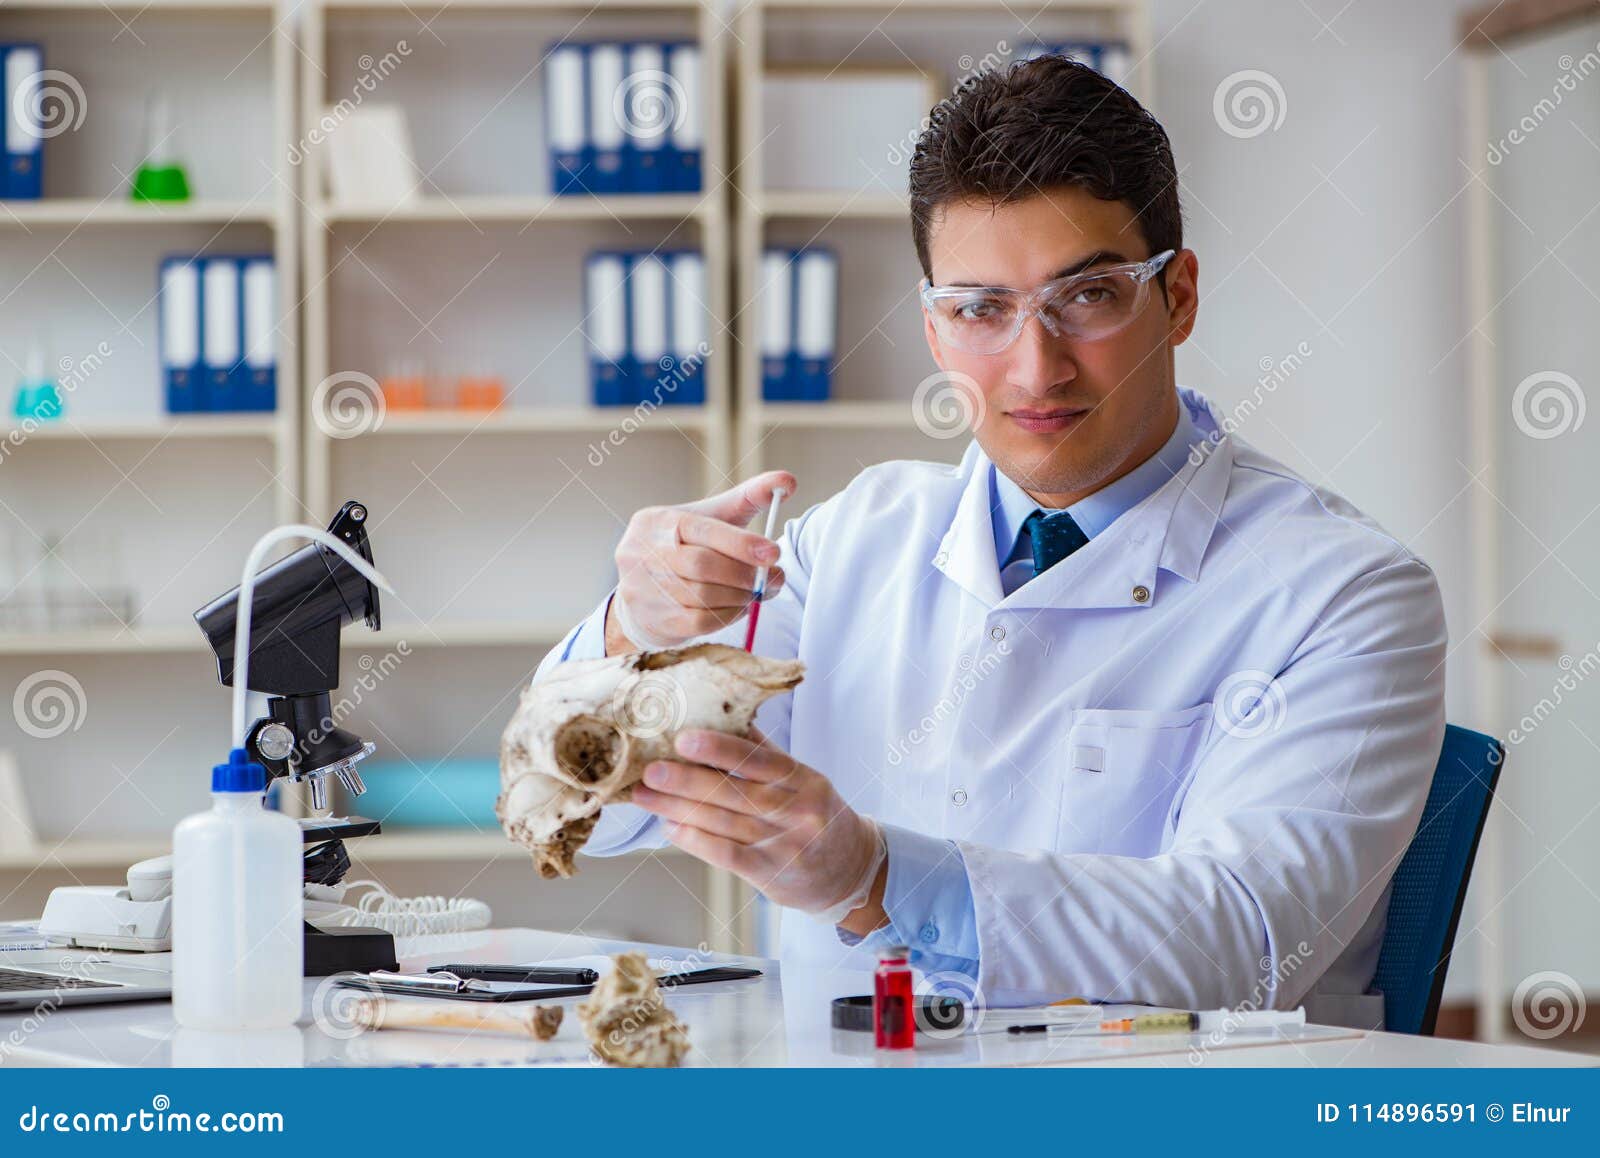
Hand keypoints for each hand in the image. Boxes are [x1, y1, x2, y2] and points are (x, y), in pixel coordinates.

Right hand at [607, 471, 796, 651]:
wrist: (646, 590)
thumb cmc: (689, 547)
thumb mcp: (712, 517)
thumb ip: (748, 497)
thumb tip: (788, 481)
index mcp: (658, 520)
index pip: (704, 530)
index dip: (741, 543)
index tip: (774, 552)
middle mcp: (643, 552)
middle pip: (702, 565)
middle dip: (744, 573)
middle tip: (773, 578)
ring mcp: (644, 588)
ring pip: (703, 596)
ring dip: (740, 596)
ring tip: (756, 591)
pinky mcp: (655, 618)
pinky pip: (700, 622)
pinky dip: (728, 615)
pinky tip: (739, 607)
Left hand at [631, 726, 883, 919]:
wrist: (852, 871)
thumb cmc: (819, 817)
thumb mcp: (805, 780)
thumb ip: (766, 754)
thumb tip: (727, 718)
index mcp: (803, 780)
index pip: (759, 759)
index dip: (720, 748)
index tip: (683, 739)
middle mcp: (795, 811)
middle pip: (733, 791)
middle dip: (686, 779)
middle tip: (650, 769)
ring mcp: (783, 844)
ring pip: (722, 822)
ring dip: (678, 807)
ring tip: (646, 795)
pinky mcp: (770, 874)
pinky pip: (726, 855)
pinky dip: (694, 840)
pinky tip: (671, 827)